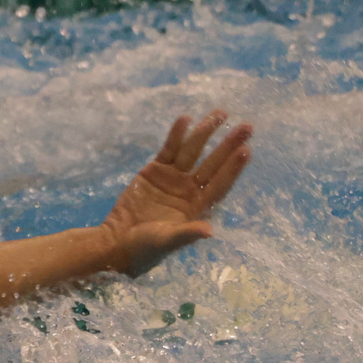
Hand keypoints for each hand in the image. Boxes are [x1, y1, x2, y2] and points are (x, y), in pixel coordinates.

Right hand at [102, 110, 251, 273]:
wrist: (115, 243)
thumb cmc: (145, 249)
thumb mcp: (166, 242)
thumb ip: (186, 234)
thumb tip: (210, 231)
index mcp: (198, 207)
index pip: (220, 184)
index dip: (233, 168)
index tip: (245, 150)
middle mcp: (190, 190)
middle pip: (213, 163)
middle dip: (228, 144)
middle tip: (247, 126)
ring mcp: (173, 178)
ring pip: (193, 151)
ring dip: (205, 133)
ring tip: (219, 113)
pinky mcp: (154, 171)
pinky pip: (169, 149)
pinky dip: (177, 135)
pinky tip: (186, 119)